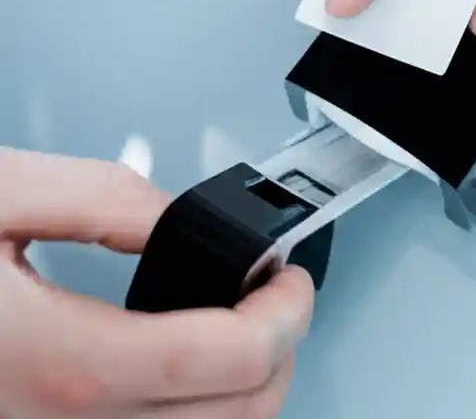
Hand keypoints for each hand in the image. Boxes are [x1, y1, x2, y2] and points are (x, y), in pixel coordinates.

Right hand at [0, 148, 314, 418]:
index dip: (286, 314)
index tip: (291, 278)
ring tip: (242, 328)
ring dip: (244, 388)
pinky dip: (199, 409)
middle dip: (280, 347)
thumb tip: (174, 212)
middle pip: (235, 413)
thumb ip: (100, 197)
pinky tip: (190, 371)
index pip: (229, 357)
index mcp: (64, 361)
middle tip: (278, 298)